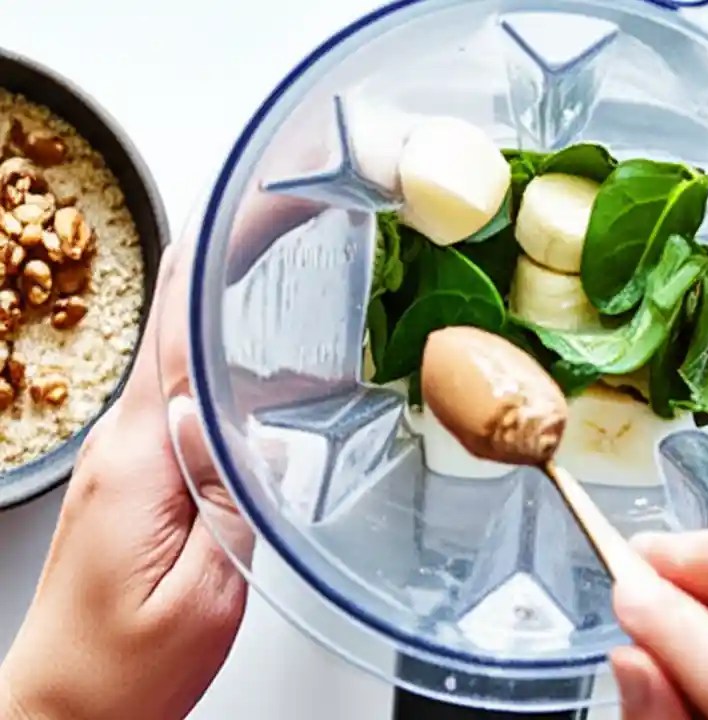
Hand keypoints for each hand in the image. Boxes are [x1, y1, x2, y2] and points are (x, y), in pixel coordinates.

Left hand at [0, 237, 251, 719]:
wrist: (66, 712)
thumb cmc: (128, 669)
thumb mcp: (204, 596)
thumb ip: (228, 498)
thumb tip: (241, 417)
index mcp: (139, 460)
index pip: (181, 329)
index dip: (221, 254)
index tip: (266, 203)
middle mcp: (123, 443)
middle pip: (179, 320)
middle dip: (234, 255)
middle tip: (300, 212)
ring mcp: (125, 455)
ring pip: (182, 352)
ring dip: (231, 300)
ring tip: (294, 261)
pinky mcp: (137, 475)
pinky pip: (183, 394)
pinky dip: (224, 355)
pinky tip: (266, 358)